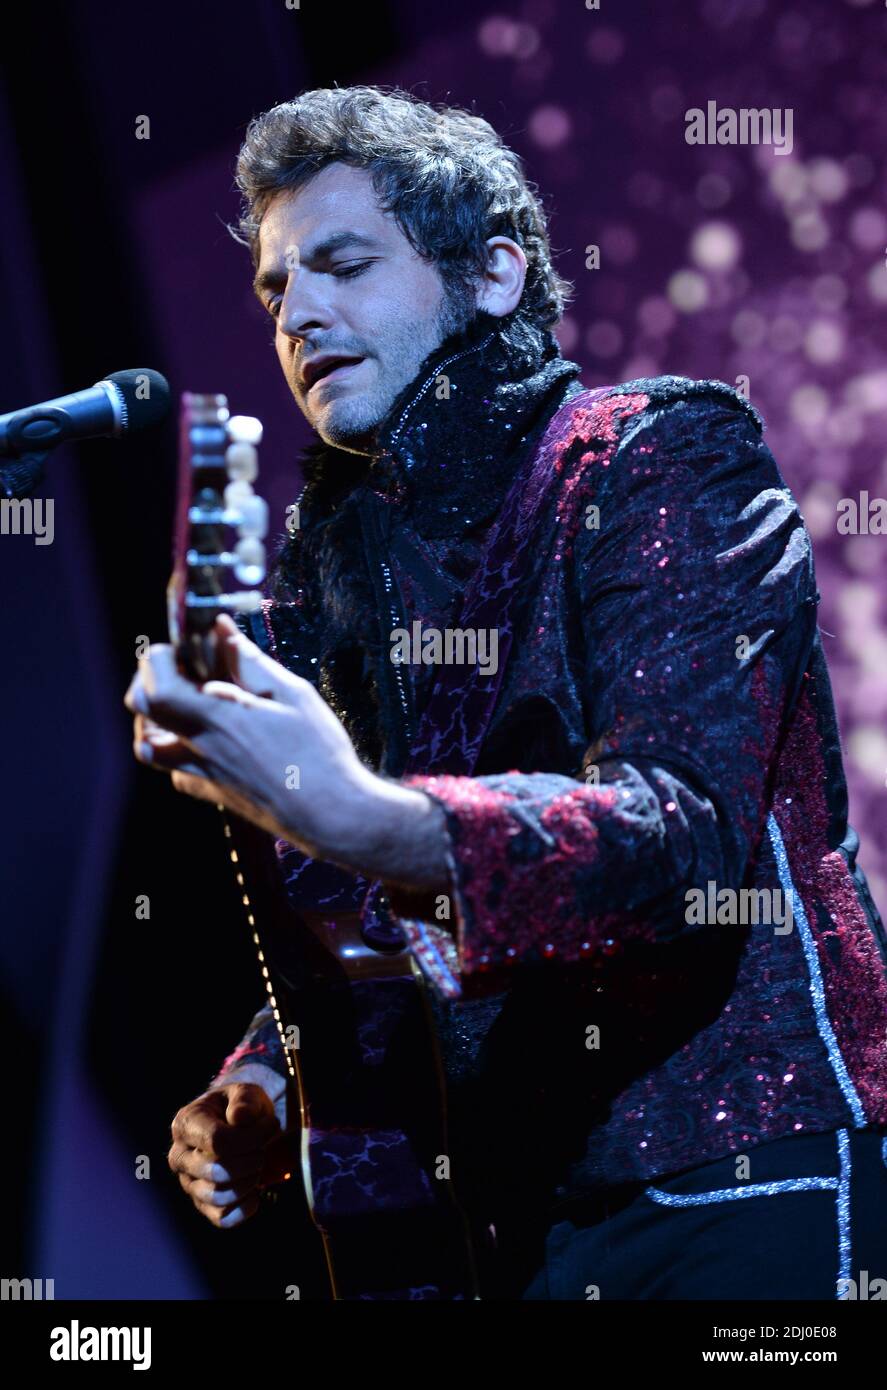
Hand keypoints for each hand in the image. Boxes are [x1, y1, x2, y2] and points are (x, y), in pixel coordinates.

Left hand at [124, 613, 450, 888]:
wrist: (331, 816)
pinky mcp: (212, 792)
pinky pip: (175, 768)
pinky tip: (206, 735)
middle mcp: (199, 747)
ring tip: (186, 698)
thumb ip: (250, 663)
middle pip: (142, 709)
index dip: (158, 659)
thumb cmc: (318, 754)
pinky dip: (177, 747)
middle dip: (150, 679)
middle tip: (181, 666)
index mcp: (217, 719)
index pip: (155, 685)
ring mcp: (202, 773)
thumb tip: (222, 630)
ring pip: (148, 744)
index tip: (182, 646)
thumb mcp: (292, 695)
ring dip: (155, 715)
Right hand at [168, 1082, 288, 1227]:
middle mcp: (179, 1156)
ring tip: (257, 1164)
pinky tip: (255, 1191)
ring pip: (219, 1196)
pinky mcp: (202, 1204)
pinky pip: (222, 1218)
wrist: (240, 1124)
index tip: (270, 1126)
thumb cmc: (242, 1107)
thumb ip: (245, 1101)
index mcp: (185, 1124)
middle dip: (252, 1159)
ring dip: (249, 1181)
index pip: (217, 1141)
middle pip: (218, 1170)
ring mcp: (188, 1183)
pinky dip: (245, 1207)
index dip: (251, 1138)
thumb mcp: (247, 1093)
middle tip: (263, 1148)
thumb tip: (239, 1118)